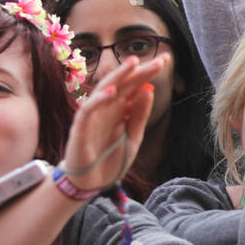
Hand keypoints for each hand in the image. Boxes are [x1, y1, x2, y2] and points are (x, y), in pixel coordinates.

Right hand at [61, 54, 164, 191]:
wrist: (92, 183)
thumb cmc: (110, 159)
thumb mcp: (133, 138)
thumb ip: (139, 115)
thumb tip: (148, 90)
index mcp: (120, 109)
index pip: (135, 86)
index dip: (148, 74)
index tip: (165, 61)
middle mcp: (107, 108)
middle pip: (124, 84)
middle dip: (140, 71)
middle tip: (159, 61)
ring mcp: (93, 116)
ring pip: (105, 90)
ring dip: (118, 76)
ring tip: (133, 63)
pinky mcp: (80, 128)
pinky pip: (88, 110)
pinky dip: (98, 100)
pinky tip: (112, 92)